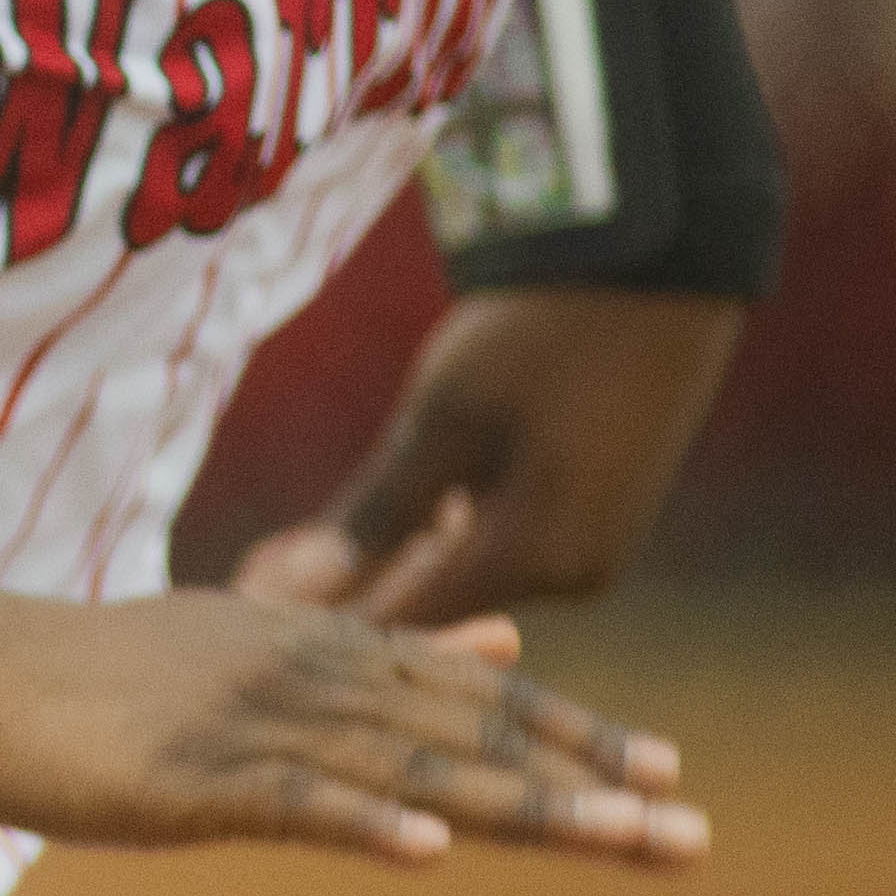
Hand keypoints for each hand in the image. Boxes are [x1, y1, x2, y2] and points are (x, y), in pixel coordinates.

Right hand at [0, 587, 706, 868]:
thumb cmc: (106, 678)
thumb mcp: (256, 647)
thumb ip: (382, 653)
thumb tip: (507, 645)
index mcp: (319, 650)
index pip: (469, 697)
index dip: (570, 735)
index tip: (668, 774)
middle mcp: (299, 675)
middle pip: (460, 734)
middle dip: (581, 781)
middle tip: (689, 826)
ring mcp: (241, 723)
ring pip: (402, 770)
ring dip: (517, 805)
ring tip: (616, 839)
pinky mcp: (180, 777)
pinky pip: (284, 800)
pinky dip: (359, 822)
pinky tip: (425, 850)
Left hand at [236, 289, 743, 626]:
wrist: (652, 272)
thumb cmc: (537, 336)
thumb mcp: (445, 418)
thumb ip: (381, 511)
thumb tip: (310, 590)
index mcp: (532, 560)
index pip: (403, 623)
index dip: (317, 620)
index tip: (243, 609)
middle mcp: (571, 577)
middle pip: (432, 605)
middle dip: (344, 590)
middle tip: (256, 568)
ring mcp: (591, 551)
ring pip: (464, 575)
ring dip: (389, 560)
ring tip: (294, 546)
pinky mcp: (596, 518)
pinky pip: (501, 548)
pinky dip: (441, 536)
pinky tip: (386, 516)